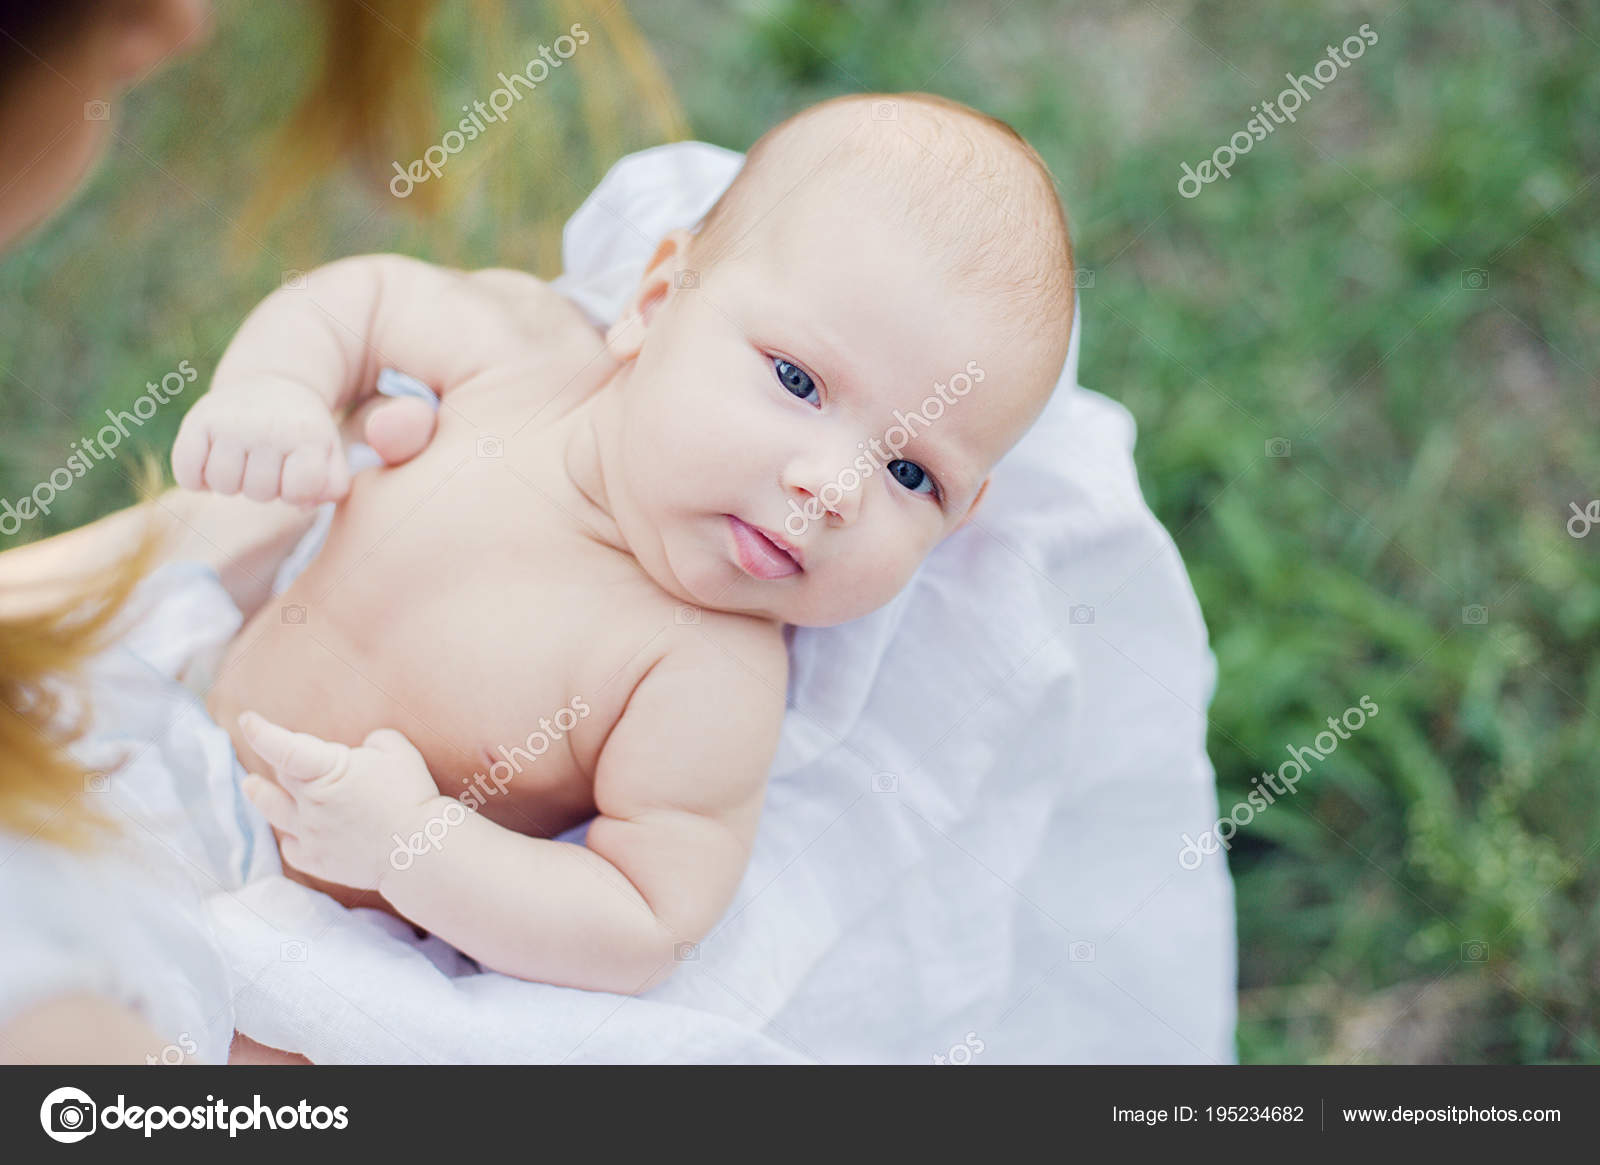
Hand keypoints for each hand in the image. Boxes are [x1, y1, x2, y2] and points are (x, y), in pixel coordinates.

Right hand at [172, 377, 349, 505]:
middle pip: (258, 492)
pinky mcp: (198, 419)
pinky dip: (196, 478)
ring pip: (223, 484)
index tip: (293, 474)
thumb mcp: (329, 452)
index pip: (297, 491)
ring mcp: (232, 423)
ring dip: (231, 483)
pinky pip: (187, 473)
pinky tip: (212, 463)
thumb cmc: (302, 432)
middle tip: (267, 464)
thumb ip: (332, 485)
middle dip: (264, 487)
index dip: (294, 492)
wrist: (273, 382)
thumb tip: (303, 505)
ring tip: (242, 462)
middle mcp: (270, 427)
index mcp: (308, 436)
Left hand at [237, 711, 442, 891]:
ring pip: (273, 811)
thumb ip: (375, 741)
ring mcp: (310, 834)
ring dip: (260, 795)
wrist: (418, 847)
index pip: (283, 748)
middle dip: (280, 763)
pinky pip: (291, 849)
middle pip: (282, 777)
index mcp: (325, 770)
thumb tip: (364, 749)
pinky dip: (289, 838)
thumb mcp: (398, 750)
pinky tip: (292, 834)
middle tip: (283, 755)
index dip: (260, 732)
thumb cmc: (411, 795)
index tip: (247, 720)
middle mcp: (309, 802)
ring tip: (250, 786)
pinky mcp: (319, 861)